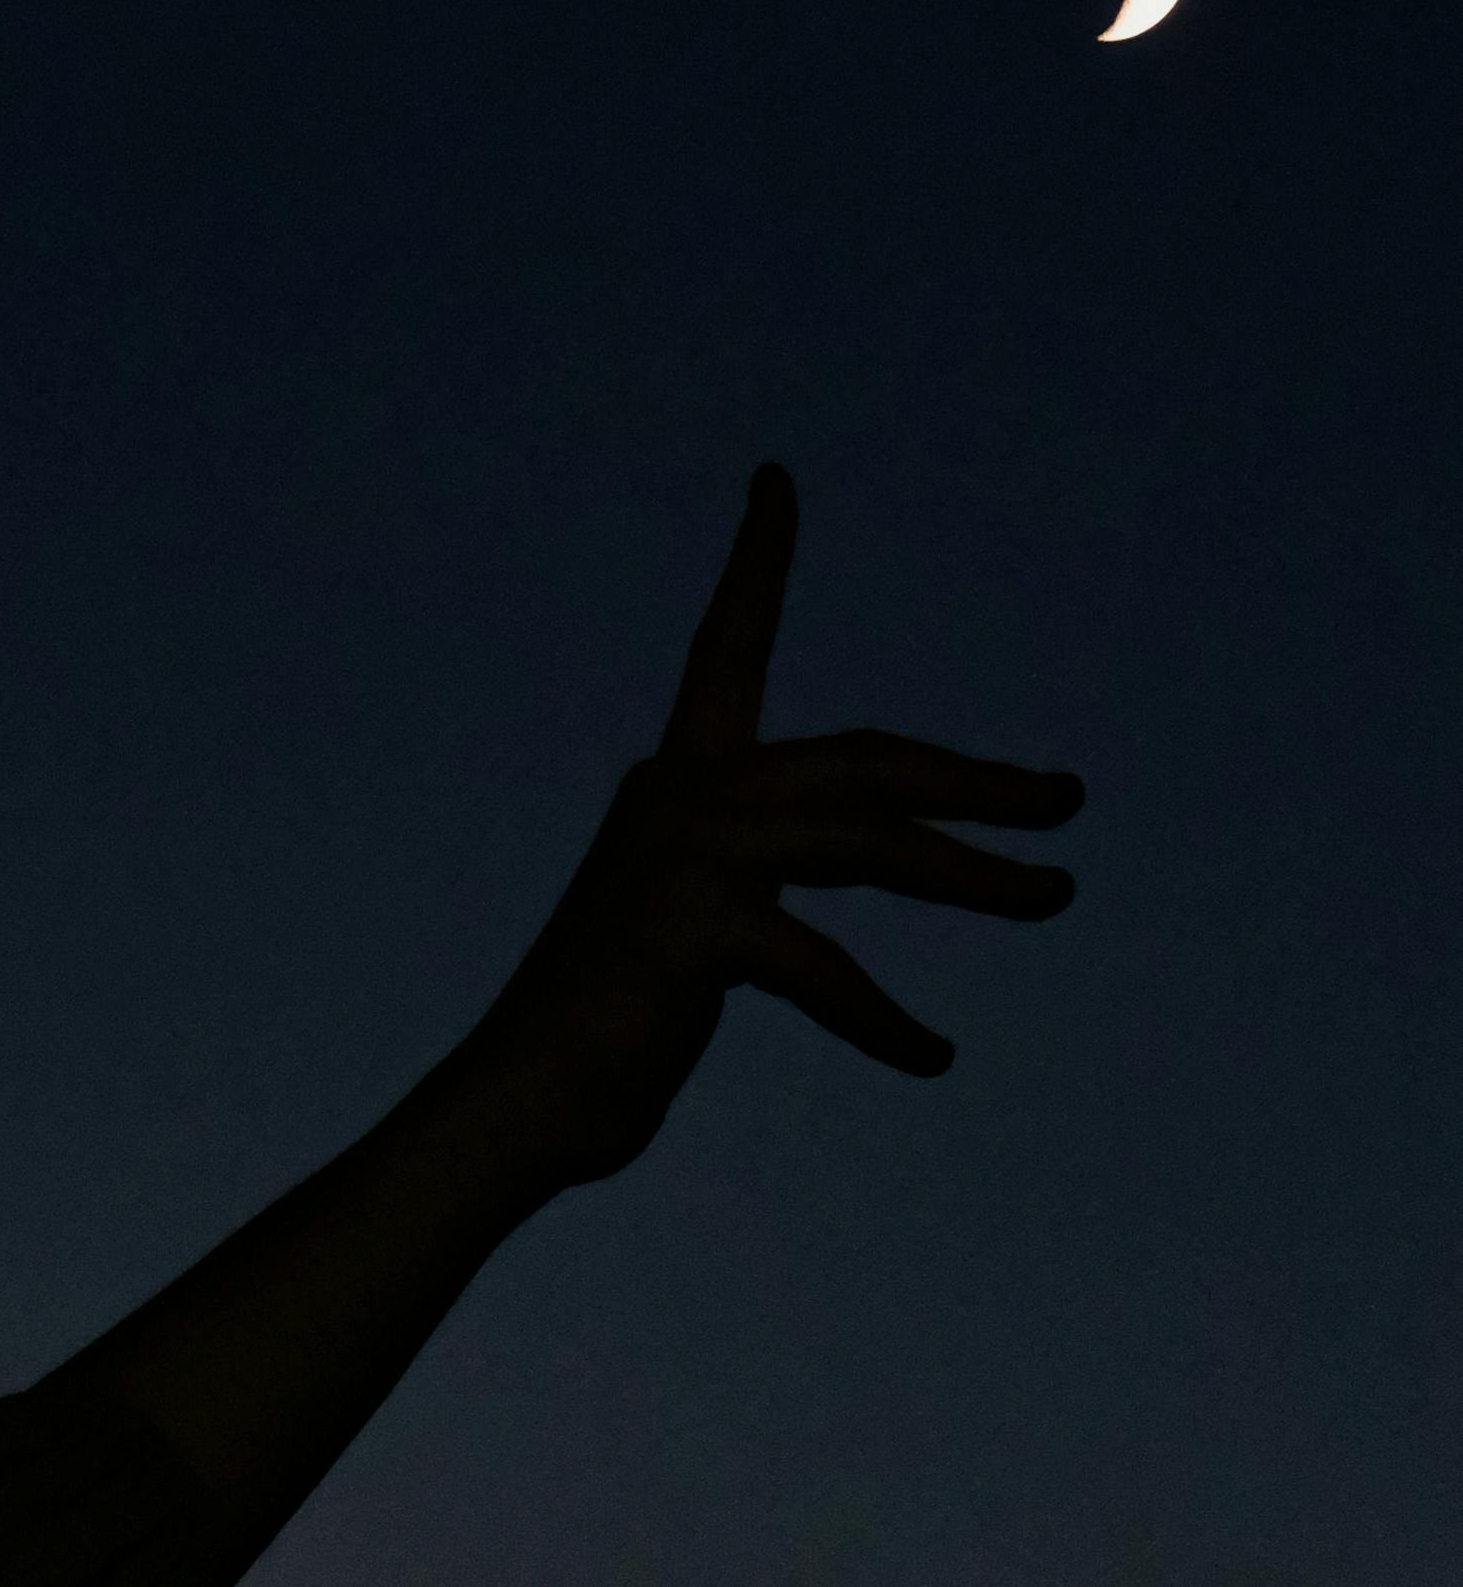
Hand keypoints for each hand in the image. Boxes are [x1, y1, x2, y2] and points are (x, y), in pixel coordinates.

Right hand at [482, 468, 1082, 1183]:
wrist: (518, 1105)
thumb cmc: (606, 1038)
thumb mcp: (690, 934)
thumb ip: (751, 888)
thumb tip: (813, 900)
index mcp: (673, 785)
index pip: (725, 647)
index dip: (755, 561)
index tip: (774, 480)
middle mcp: (679, 797)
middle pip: (864, 761)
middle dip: (975, 779)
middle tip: (1069, 799)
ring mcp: (686, 856)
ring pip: (872, 843)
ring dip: (976, 874)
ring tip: (1056, 895)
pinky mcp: (698, 927)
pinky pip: (828, 966)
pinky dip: (885, 1019)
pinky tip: (934, 1057)